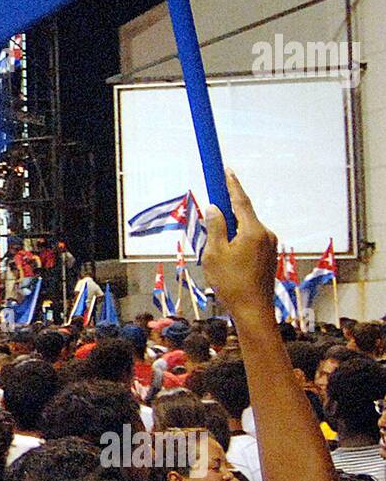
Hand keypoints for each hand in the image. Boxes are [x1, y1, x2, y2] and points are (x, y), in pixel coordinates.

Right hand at [202, 170, 276, 319]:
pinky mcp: (268, 256)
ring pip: (246, 229)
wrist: (253, 311)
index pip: (240, 200)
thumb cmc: (231, 284)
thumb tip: (214, 208)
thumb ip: (215, 227)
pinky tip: (225, 256)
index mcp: (253, 231)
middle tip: (211, 208)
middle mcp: (266, 234)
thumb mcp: (214, 254)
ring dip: (230, 230)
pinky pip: (251, 240)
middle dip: (226, 210)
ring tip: (214, 249)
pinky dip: (237, 241)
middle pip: (243, 214)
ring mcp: (270, 245)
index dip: (231, 184)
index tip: (226, 169)